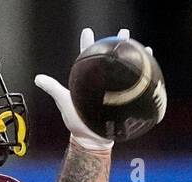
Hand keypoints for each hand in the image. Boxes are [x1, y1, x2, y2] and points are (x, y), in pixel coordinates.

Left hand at [34, 28, 153, 151]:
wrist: (92, 141)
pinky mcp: (125, 103)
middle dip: (118, 45)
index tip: (87, 31)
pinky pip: (137, 90)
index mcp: (88, 80)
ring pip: (126, 72)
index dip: (87, 43)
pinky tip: (153, 73)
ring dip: (135, 60)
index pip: (87, 57)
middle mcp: (103, 84)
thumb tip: (38, 78)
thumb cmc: (77, 123)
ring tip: (144, 48)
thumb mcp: (64, 102)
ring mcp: (115, 93)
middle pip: (112, 59)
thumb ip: (53, 89)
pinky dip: (145, 81)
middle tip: (124, 33)